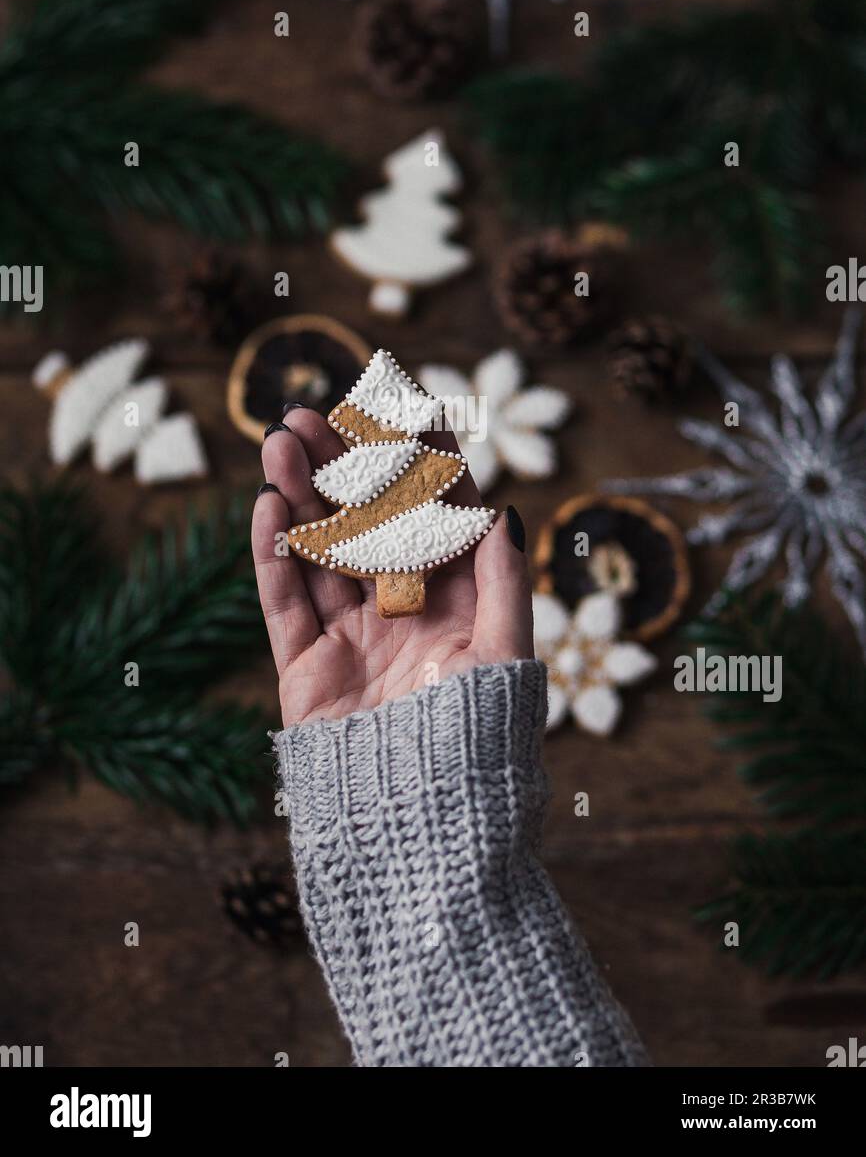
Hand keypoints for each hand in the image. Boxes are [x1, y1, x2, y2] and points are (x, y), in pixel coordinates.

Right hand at [252, 406, 532, 725]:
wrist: (419, 824)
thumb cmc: (477, 740)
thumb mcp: (504, 653)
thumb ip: (502, 580)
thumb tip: (503, 509)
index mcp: (453, 607)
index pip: (432, 519)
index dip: (421, 465)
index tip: (409, 409)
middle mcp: (399, 615)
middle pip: (365, 524)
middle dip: (340, 468)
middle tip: (311, 411)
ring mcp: (349, 639)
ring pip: (318, 550)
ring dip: (298, 494)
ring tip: (278, 440)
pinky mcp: (306, 668)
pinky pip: (284, 600)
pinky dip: (273, 553)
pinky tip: (266, 503)